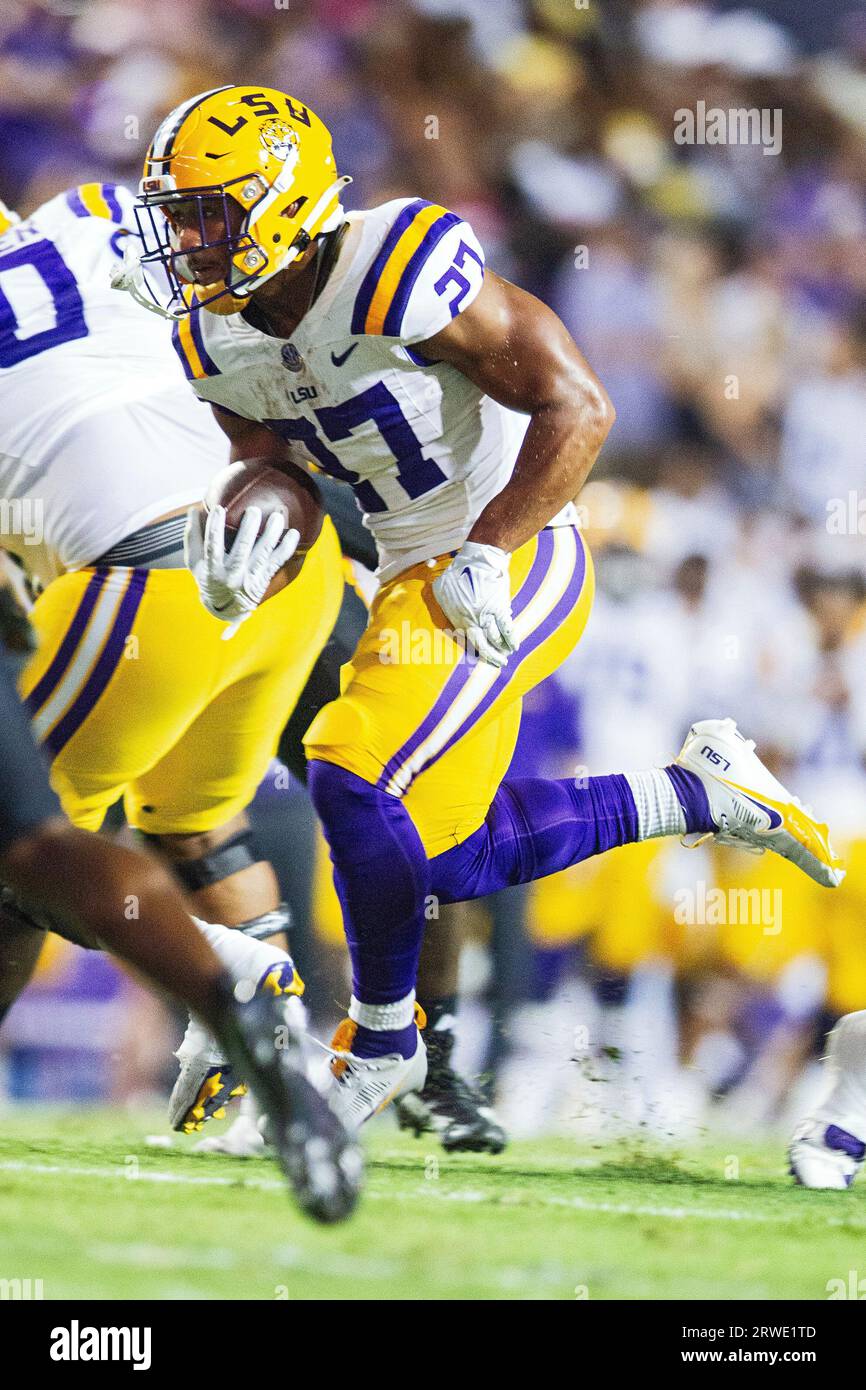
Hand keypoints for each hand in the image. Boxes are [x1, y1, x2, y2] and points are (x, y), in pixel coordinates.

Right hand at [184, 504, 298, 639]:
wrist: (227, 608)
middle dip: (249, 529)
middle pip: (242, 550)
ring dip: (271, 535)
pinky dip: (287, 548)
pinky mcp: (264, 579)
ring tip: (276, 517)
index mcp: (212, 570)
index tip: (218, 508)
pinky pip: (277, 562)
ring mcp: (250, 578)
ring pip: (263, 554)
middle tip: (254, 510)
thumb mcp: (195, 563)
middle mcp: (232, 575)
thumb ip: (192, 537)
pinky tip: (294, 533)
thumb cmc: (208, 577)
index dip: (214, 528)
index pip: (212, 547)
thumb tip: (192, 509)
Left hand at [432, 540, 516, 667]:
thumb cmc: (458, 571)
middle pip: (482, 645)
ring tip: (507, 654)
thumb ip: (441, 601)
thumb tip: (446, 609)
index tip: (480, 657)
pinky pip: (507, 628)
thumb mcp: (440, 587)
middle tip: (498, 664)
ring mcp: (486, 615)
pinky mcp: (500, 608)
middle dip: (490, 657)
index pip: (465, 640)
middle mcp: (472, 620)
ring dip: (502, 649)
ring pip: (495, 638)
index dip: (474, 650)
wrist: (479, 559)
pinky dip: (512, 638)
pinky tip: (515, 646)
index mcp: (457, 617)